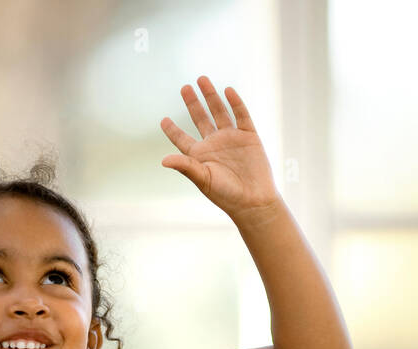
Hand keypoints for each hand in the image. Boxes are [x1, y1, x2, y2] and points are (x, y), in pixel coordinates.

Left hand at [160, 75, 281, 223]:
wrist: (254, 201)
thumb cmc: (226, 195)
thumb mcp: (203, 179)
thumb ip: (185, 166)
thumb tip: (163, 160)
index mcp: (200, 155)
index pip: (182, 139)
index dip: (172, 130)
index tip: (163, 120)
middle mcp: (215, 144)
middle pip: (201, 118)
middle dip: (193, 103)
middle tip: (185, 87)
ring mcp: (232, 139)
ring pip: (219, 112)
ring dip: (211, 96)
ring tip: (202, 79)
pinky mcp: (249, 137)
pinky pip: (241, 116)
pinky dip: (236, 103)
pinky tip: (228, 90)